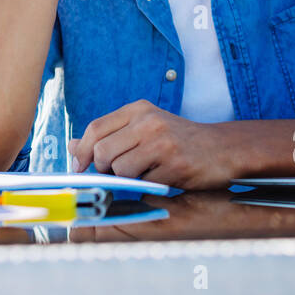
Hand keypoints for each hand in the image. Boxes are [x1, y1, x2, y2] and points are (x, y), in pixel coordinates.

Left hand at [68, 99, 236, 190]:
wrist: (223, 148)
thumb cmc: (179, 140)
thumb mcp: (143, 129)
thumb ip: (109, 136)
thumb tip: (71, 147)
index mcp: (138, 109)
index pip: (95, 128)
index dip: (81, 151)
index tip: (79, 167)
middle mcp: (148, 121)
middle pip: (102, 151)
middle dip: (104, 169)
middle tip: (120, 173)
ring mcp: (161, 141)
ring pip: (119, 169)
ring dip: (126, 179)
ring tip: (144, 173)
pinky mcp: (174, 163)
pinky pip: (143, 182)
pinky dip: (146, 185)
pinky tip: (161, 177)